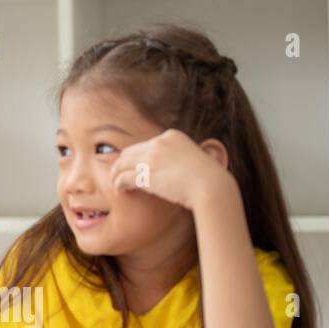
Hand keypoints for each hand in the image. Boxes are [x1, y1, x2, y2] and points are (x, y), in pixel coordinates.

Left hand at [108, 128, 234, 211]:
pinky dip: (118, 184)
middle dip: (123, 164)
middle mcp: (159, 143)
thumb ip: (180, 158)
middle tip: (118, 175)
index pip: (146, 145)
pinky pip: (123, 177)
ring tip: (115, 184)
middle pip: (130, 152)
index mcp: (172, 136)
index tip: (136, 168)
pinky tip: (120, 191)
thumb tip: (173, 168)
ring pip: (122, 164)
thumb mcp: (195, 159)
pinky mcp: (146, 173)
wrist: (213, 187)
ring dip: (116, 174)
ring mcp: (151, 157)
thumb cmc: (209, 179)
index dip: (138, 157)